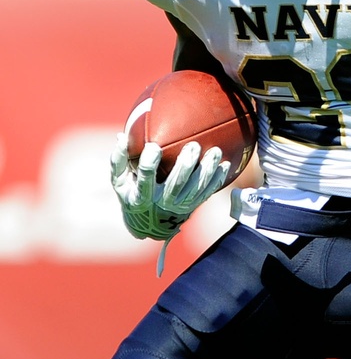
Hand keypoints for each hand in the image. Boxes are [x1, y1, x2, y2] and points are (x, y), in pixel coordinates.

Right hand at [110, 133, 230, 239]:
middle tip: (194, 145)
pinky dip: (217, 179)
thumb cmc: (131, 192)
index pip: (144, 179)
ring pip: (196, 188)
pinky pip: (207, 192)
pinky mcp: (192, 206)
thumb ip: (119, 160)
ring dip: (207, 169)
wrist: (147, 221)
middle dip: (186, 165)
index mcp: (141, 196)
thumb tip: (121, 137)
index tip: (154, 146)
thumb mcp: (119, 180)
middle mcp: (161, 203)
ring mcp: (179, 206)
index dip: (149, 163)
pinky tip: (224, 164)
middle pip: (176, 184)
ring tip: (214, 151)